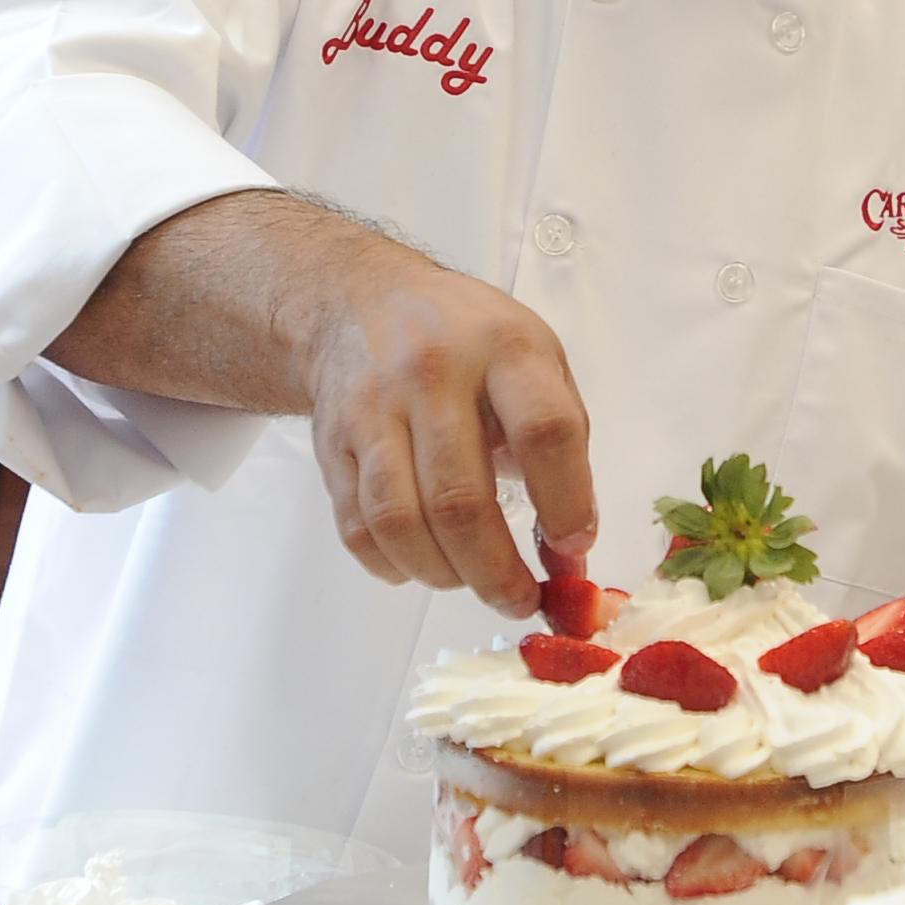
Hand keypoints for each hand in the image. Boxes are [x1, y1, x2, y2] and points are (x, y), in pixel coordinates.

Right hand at [301, 244, 597, 614]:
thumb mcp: (534, 360)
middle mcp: (431, 374)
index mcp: (503, 349)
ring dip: (443, 574)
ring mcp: (372, 409)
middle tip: (520, 600)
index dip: (567, 502)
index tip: (574, 548)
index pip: (543, 431)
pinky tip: (423, 564)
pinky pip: (357, 526)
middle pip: (460, 498)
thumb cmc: (465, 340)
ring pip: (400, 521)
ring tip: (472, 583)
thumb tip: (569, 551)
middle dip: (496, 570)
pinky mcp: (331, 443)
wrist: (358, 303)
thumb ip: (563, 448)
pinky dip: (394, 564)